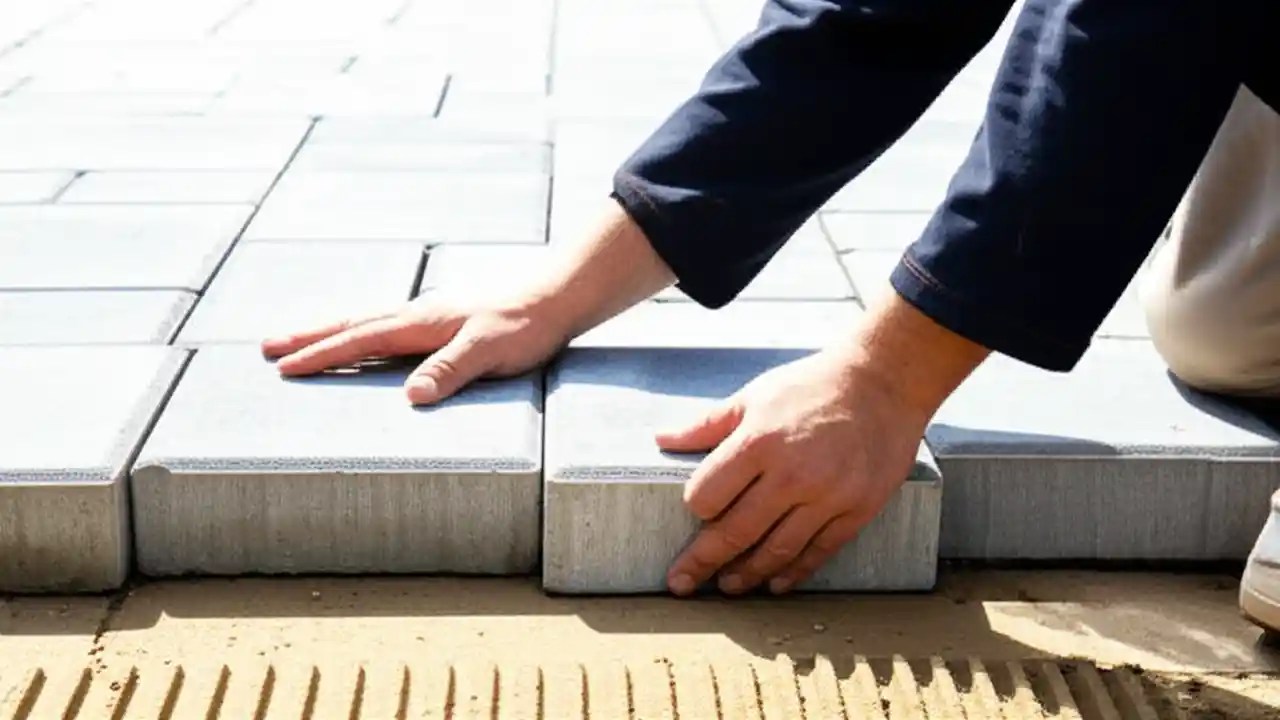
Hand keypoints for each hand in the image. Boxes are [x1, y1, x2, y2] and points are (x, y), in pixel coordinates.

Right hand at [263, 201, 675, 402]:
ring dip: (332, 333)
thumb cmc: (527, 326)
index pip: (361, 340)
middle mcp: (420, 314)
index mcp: (423, 323)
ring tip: (302, 342)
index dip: (321, 355)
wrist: (558, 298)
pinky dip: (363, 333)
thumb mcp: (491, 352)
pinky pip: (390, 327)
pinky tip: (366, 341)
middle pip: (353, 325)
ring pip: (369, 322)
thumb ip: (452, 370)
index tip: (284, 367)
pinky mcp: (446, 320)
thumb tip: (411, 395)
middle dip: (310, 337)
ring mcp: (431, 315)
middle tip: (268, 347)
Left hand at [656, 346, 929, 595]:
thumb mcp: (754, 396)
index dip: (696, 507)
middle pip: (736, 531)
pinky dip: (795, 573)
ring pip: (777, 550)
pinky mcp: (857, 509)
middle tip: (681, 582)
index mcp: (758, 441)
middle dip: (703, 561)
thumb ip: (707, 425)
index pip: (708, 495)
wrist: (884, 382)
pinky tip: (775, 584)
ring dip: (747, 574)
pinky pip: (819, 551)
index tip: (694, 512)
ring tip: (727, 586)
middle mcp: (792, 474)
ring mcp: (828, 495)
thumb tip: (661, 439)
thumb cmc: (813, 386)